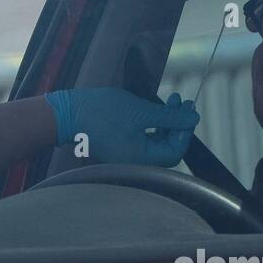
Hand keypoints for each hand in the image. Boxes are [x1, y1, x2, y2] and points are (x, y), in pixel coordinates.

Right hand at [44, 88, 197, 166]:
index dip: (185, 131)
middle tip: (183, 102)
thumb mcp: (141, 111)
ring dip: (167, 122)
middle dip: (178, 124)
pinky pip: (145, 139)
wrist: (68, 113)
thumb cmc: (102, 112)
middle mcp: (135, 162)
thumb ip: (170, 117)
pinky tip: (156, 109)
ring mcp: (127, 155)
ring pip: (157, 142)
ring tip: (172, 100)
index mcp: (141, 159)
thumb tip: (194, 118)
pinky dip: (154, 125)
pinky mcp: (120, 146)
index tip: (190, 110)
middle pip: (167, 148)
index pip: (175, 150)